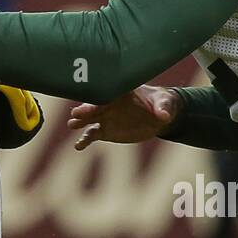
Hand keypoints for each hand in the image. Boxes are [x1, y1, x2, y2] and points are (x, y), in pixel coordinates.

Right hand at [67, 85, 181, 150]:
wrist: (157, 118)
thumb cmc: (161, 103)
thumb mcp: (164, 103)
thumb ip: (162, 108)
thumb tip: (163, 116)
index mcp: (120, 91)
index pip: (107, 90)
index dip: (100, 94)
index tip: (93, 97)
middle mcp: (108, 102)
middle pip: (94, 104)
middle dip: (85, 108)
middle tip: (76, 113)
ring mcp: (104, 116)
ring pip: (88, 119)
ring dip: (79, 121)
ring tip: (72, 125)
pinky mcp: (104, 131)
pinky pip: (91, 135)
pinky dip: (84, 140)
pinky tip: (78, 146)